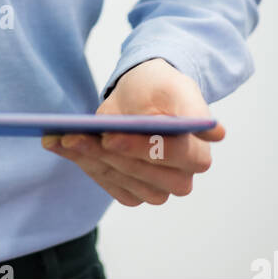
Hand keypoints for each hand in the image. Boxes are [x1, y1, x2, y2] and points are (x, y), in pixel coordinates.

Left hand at [40, 58, 224, 206]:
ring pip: (122, 181)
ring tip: (61, 139)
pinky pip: (108, 183)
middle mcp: (180, 178)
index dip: (140, 147)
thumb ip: (194, 110)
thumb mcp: (178, 87)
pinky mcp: (133, 192)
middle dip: (105, 155)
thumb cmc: (162, 89)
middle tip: (72, 137)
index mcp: (197, 151)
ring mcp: (156, 189)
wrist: (144, 93)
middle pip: (143, 174)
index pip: (173, 155)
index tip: (109, 136)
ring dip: (89, 160)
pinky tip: (62, 145)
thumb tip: (217, 133)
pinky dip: (83, 164)